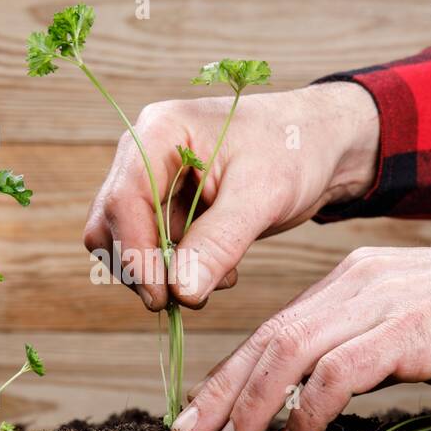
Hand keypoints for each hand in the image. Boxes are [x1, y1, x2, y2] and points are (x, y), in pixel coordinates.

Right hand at [83, 82, 378, 309]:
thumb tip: (181, 293)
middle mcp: (143, 155)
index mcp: (158, 132)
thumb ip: (220, 242)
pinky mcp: (167, 208)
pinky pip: (153, 252)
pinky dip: (179, 271)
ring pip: (127, 245)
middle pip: (110, 226)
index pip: (123, 201)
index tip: (163, 297)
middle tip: (188, 297)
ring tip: (219, 276)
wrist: (320, 146)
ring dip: (163, 273)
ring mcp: (152, 183)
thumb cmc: (295, 151)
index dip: (135, 255)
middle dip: (143, 268)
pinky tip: (222, 268)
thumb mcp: (263, 195)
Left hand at [170, 247, 430, 430]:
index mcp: (350, 278)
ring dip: (252, 405)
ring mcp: (382, 303)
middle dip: (222, 390)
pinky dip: (307, 412)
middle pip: (269, 338)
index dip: (230, 372)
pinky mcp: (410, 331)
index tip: (200, 410)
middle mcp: (356, 282)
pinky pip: (338, 374)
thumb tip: (309, 391)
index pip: (274, 327)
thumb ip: (358, 346)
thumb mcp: (406, 326)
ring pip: (291, 354)